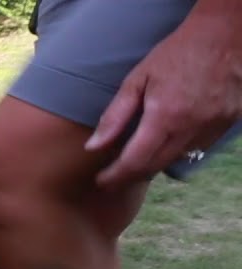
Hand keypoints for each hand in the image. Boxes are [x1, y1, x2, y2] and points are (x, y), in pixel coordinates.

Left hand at [86, 10, 241, 187]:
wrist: (224, 36)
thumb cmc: (176, 53)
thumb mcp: (137, 80)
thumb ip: (115, 116)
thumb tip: (93, 146)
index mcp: (165, 116)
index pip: (135, 161)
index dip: (115, 177)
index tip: (101, 182)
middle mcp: (191, 127)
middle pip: (155, 167)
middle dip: (130, 177)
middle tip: (112, 179)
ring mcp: (212, 128)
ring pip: (177, 160)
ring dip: (153, 165)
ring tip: (134, 161)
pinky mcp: (226, 124)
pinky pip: (197, 149)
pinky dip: (177, 151)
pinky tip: (164, 143)